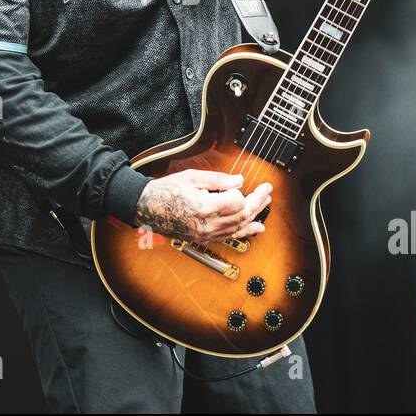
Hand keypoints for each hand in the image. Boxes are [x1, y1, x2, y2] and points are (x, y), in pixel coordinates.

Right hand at [133, 170, 272, 244]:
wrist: (147, 208)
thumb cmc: (166, 190)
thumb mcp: (192, 177)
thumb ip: (218, 180)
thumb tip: (239, 181)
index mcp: (204, 207)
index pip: (237, 201)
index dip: (242, 191)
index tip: (240, 183)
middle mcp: (207, 224)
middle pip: (242, 215)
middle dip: (258, 202)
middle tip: (268, 191)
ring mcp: (206, 234)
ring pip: (238, 227)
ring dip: (255, 216)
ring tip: (266, 205)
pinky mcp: (204, 238)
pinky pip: (229, 237)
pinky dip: (245, 232)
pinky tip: (256, 227)